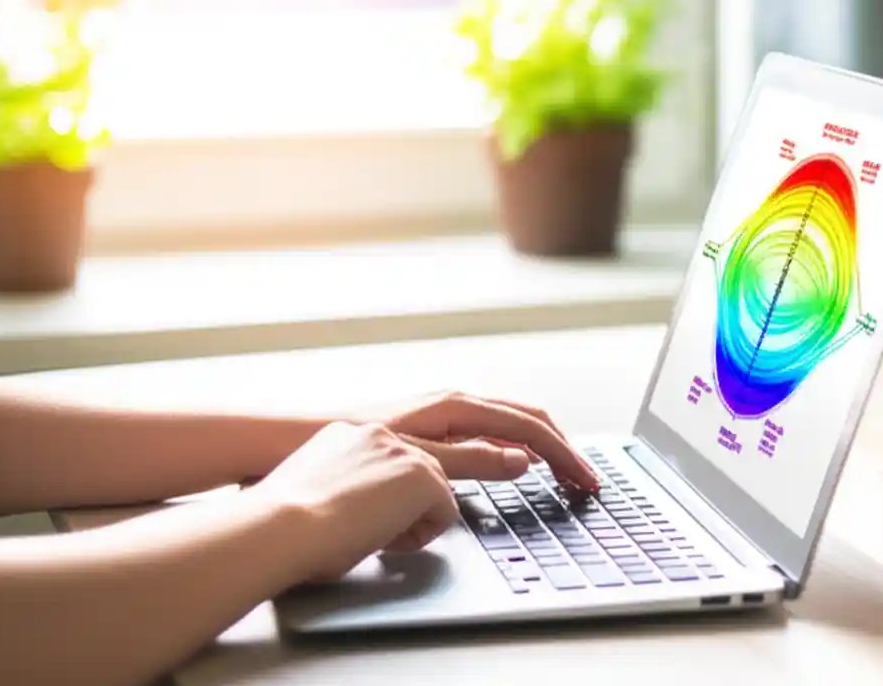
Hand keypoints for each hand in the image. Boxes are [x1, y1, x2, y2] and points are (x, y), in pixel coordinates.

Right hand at [251, 421, 458, 579]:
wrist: (282, 525)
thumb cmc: (283, 522)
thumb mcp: (314, 489)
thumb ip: (341, 486)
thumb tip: (351, 507)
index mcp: (345, 434)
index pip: (386, 462)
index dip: (379, 497)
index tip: (360, 517)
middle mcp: (377, 434)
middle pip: (415, 472)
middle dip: (402, 506)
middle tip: (373, 533)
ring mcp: (403, 452)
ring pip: (432, 489)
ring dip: (412, 518)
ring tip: (378, 538)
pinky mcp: (423, 478)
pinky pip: (446, 510)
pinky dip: (424, 532)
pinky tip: (392, 542)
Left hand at [371, 392, 598, 491]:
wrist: (297, 438)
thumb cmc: (351, 447)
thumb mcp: (419, 461)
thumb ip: (473, 460)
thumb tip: (523, 459)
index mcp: (458, 406)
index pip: (530, 426)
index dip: (563, 454)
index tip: (585, 480)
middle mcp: (454, 402)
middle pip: (526, 419)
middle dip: (561, 447)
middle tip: (585, 479)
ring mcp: (442, 413)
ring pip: (508, 424)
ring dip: (539, 446)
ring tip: (561, 472)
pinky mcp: (429, 428)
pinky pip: (486, 433)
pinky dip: (512, 447)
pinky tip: (513, 465)